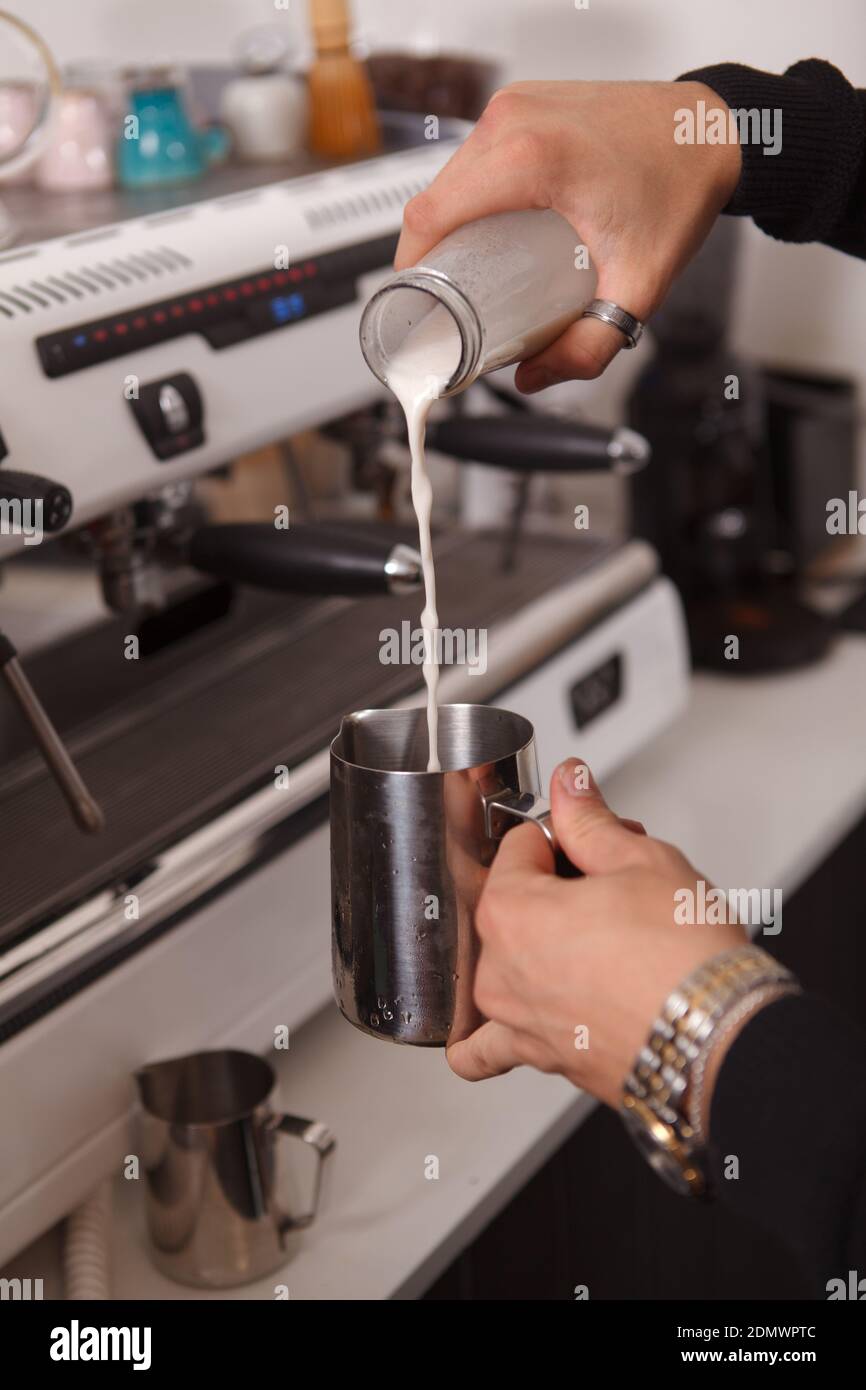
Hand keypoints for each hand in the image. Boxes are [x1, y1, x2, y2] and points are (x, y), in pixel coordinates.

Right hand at [395, 80, 741, 390]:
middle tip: (447, 299)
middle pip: (434, 198)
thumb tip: (534, 378)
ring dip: (449, 222)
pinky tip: (488, 226)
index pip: (430, 216)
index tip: (417, 302)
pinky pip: (474, 153)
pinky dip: (471, 192)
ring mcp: (516, 104)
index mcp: (529, 158)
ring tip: (468, 267)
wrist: (711, 134)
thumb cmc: (678, 191)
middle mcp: (514, 121)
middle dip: (430, 254)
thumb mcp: (637, 288)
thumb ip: (587, 348)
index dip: (410, 267)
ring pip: (450, 174)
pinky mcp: (523, 101)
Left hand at [447, 758, 746, 1106]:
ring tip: (603, 939)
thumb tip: (569, 784)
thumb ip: (589, 820)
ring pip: (503, 964)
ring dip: (539, 946)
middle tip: (623, 887)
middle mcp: (500, 969)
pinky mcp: (541, 1058)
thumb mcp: (640, 859)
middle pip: (515, 901)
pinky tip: (507, 1018)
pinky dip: (485, 1037)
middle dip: (563, 887)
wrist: (721, 1040)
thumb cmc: (686, 959)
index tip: (601, 843)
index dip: (566, 836)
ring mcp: (516, 1019)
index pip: (520, 845)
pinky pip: (484, 1051)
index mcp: (510, 910)